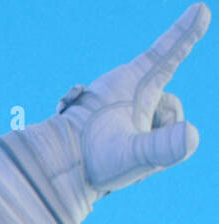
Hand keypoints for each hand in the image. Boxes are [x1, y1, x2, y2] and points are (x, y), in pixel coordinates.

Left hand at [61, 3, 208, 194]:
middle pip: (168, 107)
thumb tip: (192, 137)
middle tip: (132, 150)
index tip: (200, 10)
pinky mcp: (104, 125)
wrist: (51, 179)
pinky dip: (126, 158)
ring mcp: (114, 107)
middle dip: (161, 135)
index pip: (168, 53)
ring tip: (112, 164)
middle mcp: (122, 89)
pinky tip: (105, 170)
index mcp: (132, 82)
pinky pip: (131, 137)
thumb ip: (163, 147)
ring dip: (139, 150)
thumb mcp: (131, 157)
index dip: (185, 34)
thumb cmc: (89, 166)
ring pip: (149, 125)